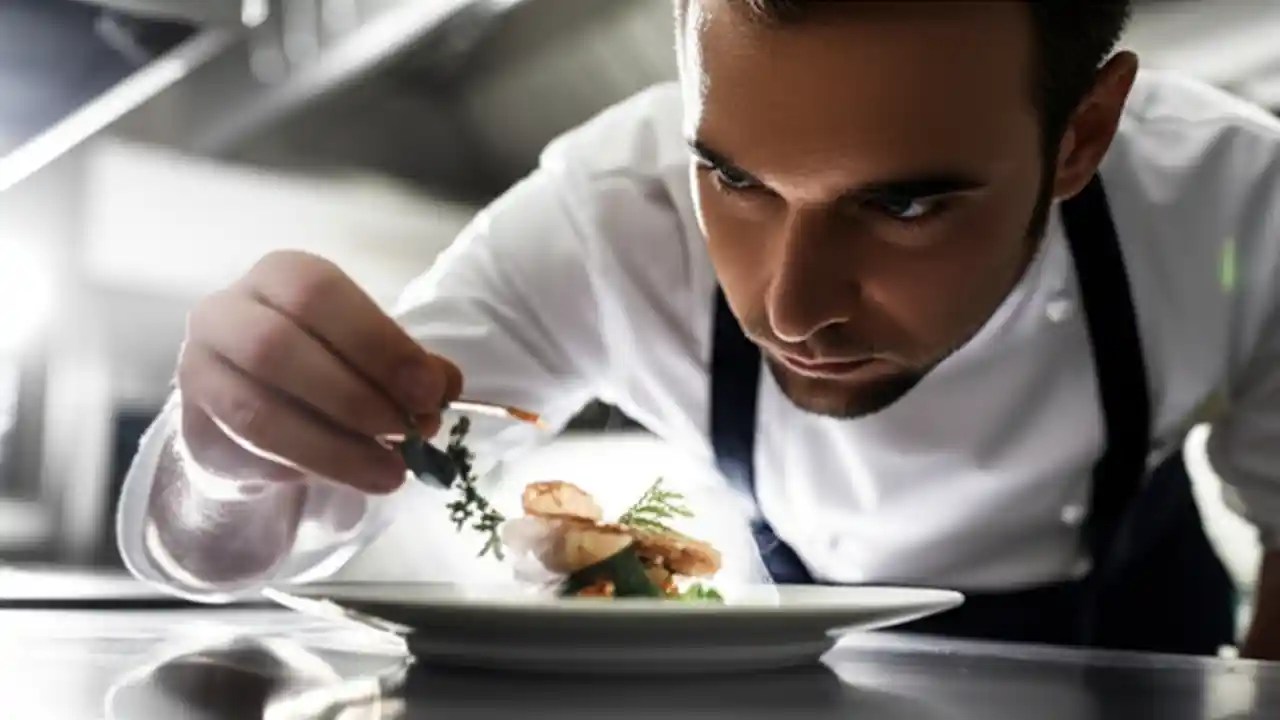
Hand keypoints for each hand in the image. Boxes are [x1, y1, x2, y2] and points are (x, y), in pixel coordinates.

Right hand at [176, 251, 461, 493]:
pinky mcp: (195, 426)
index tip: (429, 391)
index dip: (378, 343)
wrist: (250, 412)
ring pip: (259, 412)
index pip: (320, 292)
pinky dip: (309, 467)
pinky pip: (249, 454)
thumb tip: (445, 385)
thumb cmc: (321, 367)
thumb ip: (409, 367)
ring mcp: (200, 369)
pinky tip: (351, 475)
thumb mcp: (370, 357)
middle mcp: (228, 312)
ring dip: (335, 447)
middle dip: (355, 396)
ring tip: (392, 470)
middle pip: (278, 347)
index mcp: (281, 276)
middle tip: (410, 431)